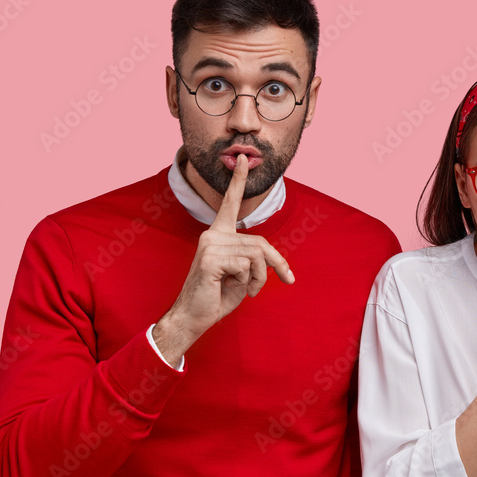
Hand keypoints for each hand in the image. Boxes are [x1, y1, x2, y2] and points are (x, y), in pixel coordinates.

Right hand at [155, 155, 294, 353]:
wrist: (194, 317)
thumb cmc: (218, 296)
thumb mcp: (244, 274)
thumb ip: (256, 259)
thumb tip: (273, 259)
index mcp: (218, 234)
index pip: (230, 204)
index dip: (238, 181)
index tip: (243, 158)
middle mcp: (212, 234)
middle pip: (261, 241)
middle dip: (276, 265)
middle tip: (282, 281)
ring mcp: (209, 244)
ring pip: (256, 255)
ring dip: (259, 278)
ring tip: (247, 289)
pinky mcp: (210, 258)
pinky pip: (246, 265)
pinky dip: (247, 281)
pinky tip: (228, 286)